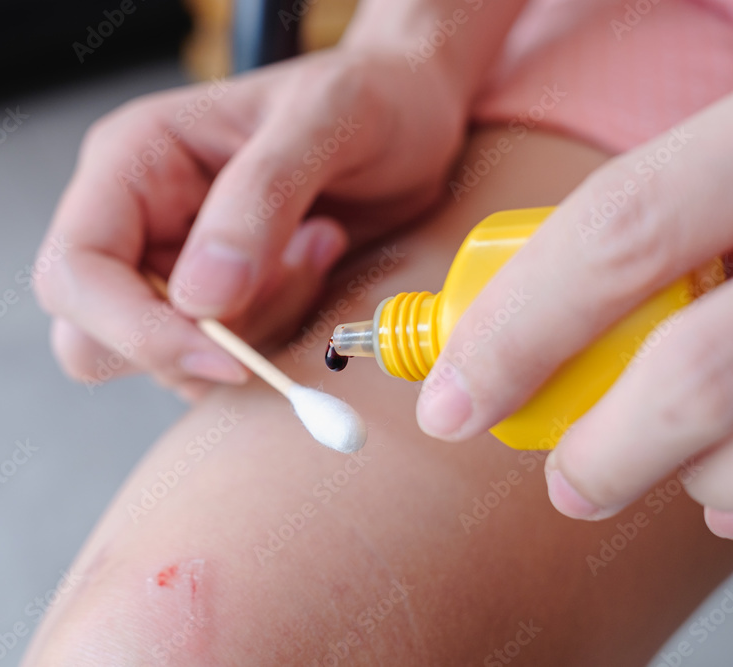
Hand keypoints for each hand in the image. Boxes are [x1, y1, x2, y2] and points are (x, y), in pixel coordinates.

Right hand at [34, 43, 468, 397]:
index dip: (133, 329)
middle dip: (188, 343)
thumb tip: (200, 296)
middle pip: (93, 335)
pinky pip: (215, 365)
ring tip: (314, 251)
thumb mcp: (325, 120)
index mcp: (130, 162)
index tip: (225, 352)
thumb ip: (260, 198)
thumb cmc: (368, 97)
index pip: (74, 272)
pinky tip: (312, 268)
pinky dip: (272, 339)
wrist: (413, 117)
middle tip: (283, 289)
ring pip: (164, 361)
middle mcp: (134, 221)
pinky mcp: (212, 306)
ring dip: (251, 332)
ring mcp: (169, 269)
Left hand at [416, 93, 732, 538]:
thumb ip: (637, 222)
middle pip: (695, 374)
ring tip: (687, 461)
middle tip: (569, 481)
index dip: (516, 328)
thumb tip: (493, 323)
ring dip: (702, 479)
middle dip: (606, 450)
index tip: (452, 405)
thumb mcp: (716, 159)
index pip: (614, 232)